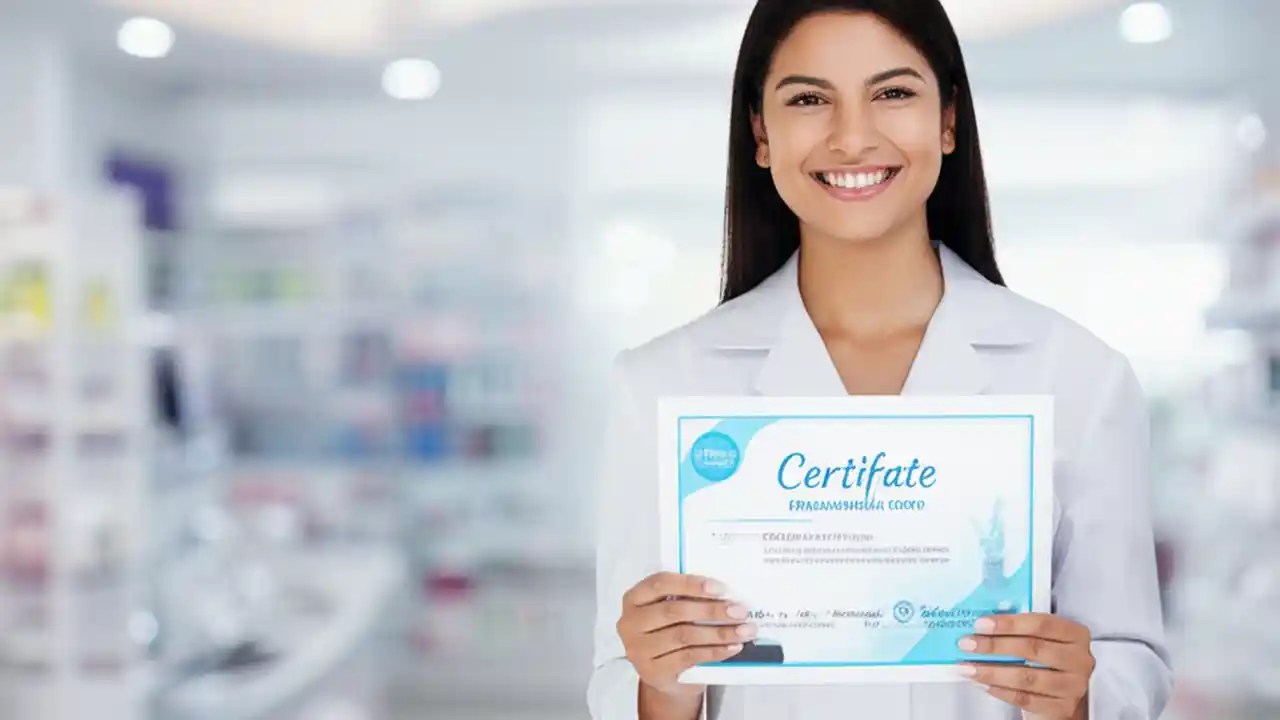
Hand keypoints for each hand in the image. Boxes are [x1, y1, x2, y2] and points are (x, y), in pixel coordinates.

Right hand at [616, 572, 755, 696]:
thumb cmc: (670, 631)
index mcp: (633, 598)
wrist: (664, 673)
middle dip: (711, 610)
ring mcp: (638, 649)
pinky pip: (689, 657)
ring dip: (718, 632)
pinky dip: (714, 651)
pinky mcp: (652, 671)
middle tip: (740, 611)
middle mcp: (630, 623)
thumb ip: (688, 598)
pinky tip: (732, 647)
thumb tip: (726, 594)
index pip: (660, 583)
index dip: (691, 584)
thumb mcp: (671, 611)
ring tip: (743, 631)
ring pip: (684, 636)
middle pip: (674, 611)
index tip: (720, 588)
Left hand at [957, 613, 1093, 718]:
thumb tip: (983, 625)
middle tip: (967, 644)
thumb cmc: (1047, 661)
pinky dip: (1001, 691)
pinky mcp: (1062, 707)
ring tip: (968, 668)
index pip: (1041, 623)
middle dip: (994, 646)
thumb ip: (1020, 630)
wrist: (1061, 695)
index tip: (981, 624)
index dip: (1009, 623)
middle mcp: (1079, 659)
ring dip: (992, 672)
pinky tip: (984, 685)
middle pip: (1032, 649)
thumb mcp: (1042, 639)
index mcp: (1075, 634)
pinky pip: (1026, 699)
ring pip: (1027, 677)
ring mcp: (1073, 685)